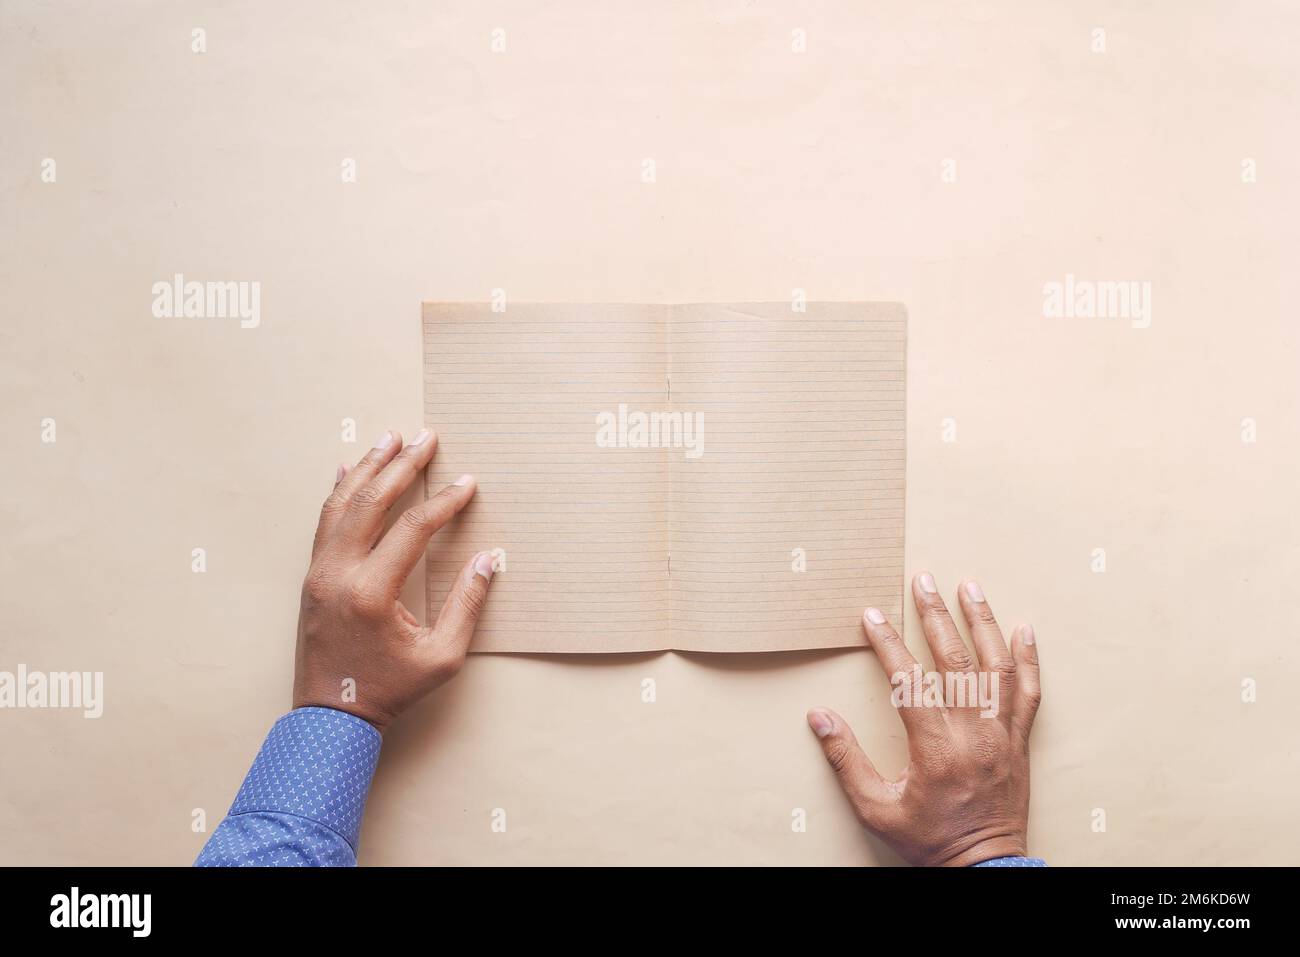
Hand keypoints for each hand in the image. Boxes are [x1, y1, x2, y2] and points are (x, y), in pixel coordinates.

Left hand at [292, 428, 495, 732]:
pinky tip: (347, 469)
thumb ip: (467, 605)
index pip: (413, 528)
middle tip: (426, 437)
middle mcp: (339, 573)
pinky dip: (338, 492)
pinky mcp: (311, 577)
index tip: (467, 483)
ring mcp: (319, 573)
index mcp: (372, 591)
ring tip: (390, 439)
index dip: (444, 502)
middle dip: (402, 465)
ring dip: (368, 468)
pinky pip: (323, 523)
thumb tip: (487, 560)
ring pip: (341, 504)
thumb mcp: (442, 657)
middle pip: (372, 502)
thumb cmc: (389, 691)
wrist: (330, 717)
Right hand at [807, 573, 1040, 865]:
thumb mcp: (876, 807)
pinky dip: (1028, 658)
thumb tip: (819, 718)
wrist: (984, 867)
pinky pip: (1029, 692)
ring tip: (969, 587)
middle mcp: (975, 733)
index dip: (888, 644)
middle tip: (923, 580)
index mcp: (937, 748)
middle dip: (936, 615)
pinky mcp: (1020, 741)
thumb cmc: (928, 839)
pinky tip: (1023, 629)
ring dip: (982, 622)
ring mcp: (1003, 734)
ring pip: (997, 667)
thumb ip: (846, 760)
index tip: (872, 615)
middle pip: (956, 661)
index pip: (909, 681)